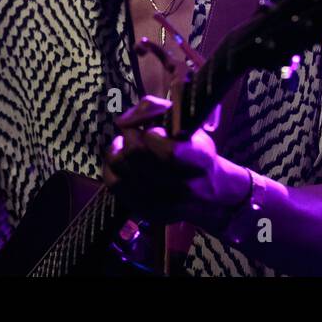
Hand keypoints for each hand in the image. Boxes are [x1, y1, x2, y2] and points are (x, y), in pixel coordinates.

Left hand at [101, 94, 251, 226]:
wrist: (209, 194)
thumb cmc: (195, 152)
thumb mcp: (188, 124)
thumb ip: (157, 110)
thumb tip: (124, 120)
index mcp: (199, 159)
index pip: (169, 151)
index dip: (153, 135)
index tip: (154, 130)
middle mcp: (183, 186)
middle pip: (137, 154)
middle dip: (131, 135)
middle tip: (135, 133)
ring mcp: (164, 203)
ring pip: (122, 167)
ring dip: (118, 150)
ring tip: (126, 145)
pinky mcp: (147, 211)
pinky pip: (114, 184)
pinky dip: (111, 166)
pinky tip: (121, 160)